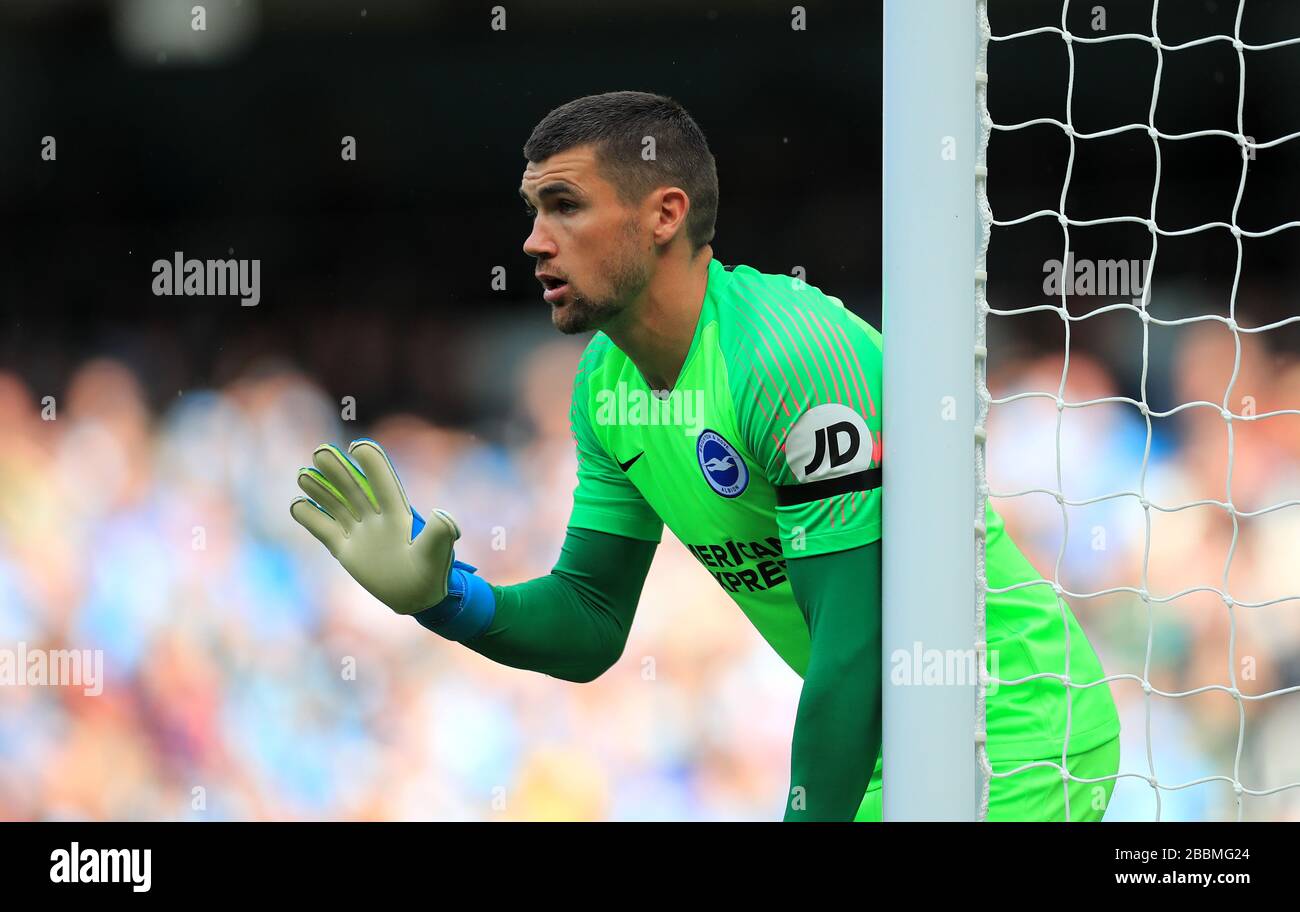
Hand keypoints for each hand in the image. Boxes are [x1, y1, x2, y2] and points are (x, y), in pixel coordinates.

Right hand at [290, 438, 460, 614]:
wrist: (417, 598)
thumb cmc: (432, 574)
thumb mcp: (437, 554)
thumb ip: (440, 535)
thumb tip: (444, 515)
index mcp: (398, 515)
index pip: (383, 484)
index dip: (373, 464)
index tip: (359, 446)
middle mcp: (376, 519)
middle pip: (354, 489)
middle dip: (338, 471)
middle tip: (321, 451)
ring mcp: (359, 533)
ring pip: (336, 505)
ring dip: (321, 490)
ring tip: (303, 475)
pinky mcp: (346, 551)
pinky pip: (325, 531)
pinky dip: (310, 518)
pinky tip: (296, 504)